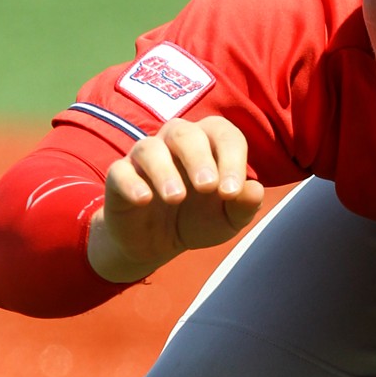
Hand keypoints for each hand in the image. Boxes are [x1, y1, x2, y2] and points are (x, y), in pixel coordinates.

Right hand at [87, 115, 265, 283]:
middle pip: (185, 133)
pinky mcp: (120, 177)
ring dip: (165, 172)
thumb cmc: (198, 219)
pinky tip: (144, 199)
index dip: (231, 159)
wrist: (157, 243)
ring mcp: (144, 158)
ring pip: (150, 148)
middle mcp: (175, 142)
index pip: (223, 135)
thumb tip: (255, 190)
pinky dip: (132, 183)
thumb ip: (243, 205)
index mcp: (208, 144)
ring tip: (176, 198)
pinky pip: (121, 171)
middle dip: (198, 158)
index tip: (231, 192)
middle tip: (207, 187)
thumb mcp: (227, 220)